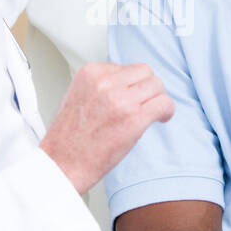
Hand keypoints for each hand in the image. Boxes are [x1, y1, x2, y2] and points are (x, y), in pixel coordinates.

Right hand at [40, 62, 173, 193]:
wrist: (63, 163)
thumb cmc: (70, 137)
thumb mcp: (79, 96)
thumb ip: (101, 85)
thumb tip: (128, 84)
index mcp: (90, 73)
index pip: (125, 67)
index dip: (131, 84)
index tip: (130, 97)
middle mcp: (105, 82)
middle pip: (145, 72)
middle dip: (147, 88)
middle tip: (144, 104)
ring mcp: (120, 100)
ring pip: (157, 85)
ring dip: (158, 99)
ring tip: (152, 112)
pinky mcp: (133, 119)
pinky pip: (163, 103)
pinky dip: (167, 111)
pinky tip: (160, 119)